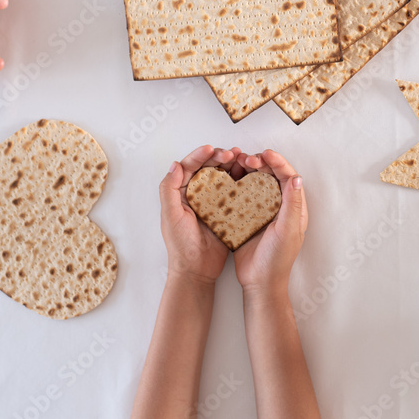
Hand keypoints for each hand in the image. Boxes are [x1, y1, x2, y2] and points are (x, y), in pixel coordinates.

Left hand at [158, 145, 242, 285]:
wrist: (197, 270)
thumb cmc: (180, 245)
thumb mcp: (170, 216)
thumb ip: (169, 190)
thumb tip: (175, 164)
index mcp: (181, 192)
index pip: (190, 167)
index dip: (200, 155)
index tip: (211, 149)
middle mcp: (197, 194)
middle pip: (208, 168)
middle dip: (219, 157)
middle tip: (232, 153)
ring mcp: (213, 202)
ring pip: (223, 177)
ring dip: (233, 165)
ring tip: (243, 158)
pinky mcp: (227, 211)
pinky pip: (235, 192)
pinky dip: (242, 181)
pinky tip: (250, 175)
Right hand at [232, 149, 306, 297]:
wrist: (259, 283)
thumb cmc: (277, 260)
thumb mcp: (288, 231)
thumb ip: (292, 205)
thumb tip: (297, 177)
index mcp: (294, 208)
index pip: (288, 178)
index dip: (278, 163)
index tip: (265, 154)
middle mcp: (278, 207)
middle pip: (272, 176)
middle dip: (261, 163)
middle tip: (248, 159)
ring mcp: (262, 211)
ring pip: (256, 183)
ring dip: (248, 171)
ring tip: (237, 163)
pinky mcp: (246, 218)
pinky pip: (242, 195)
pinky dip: (236, 184)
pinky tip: (228, 179)